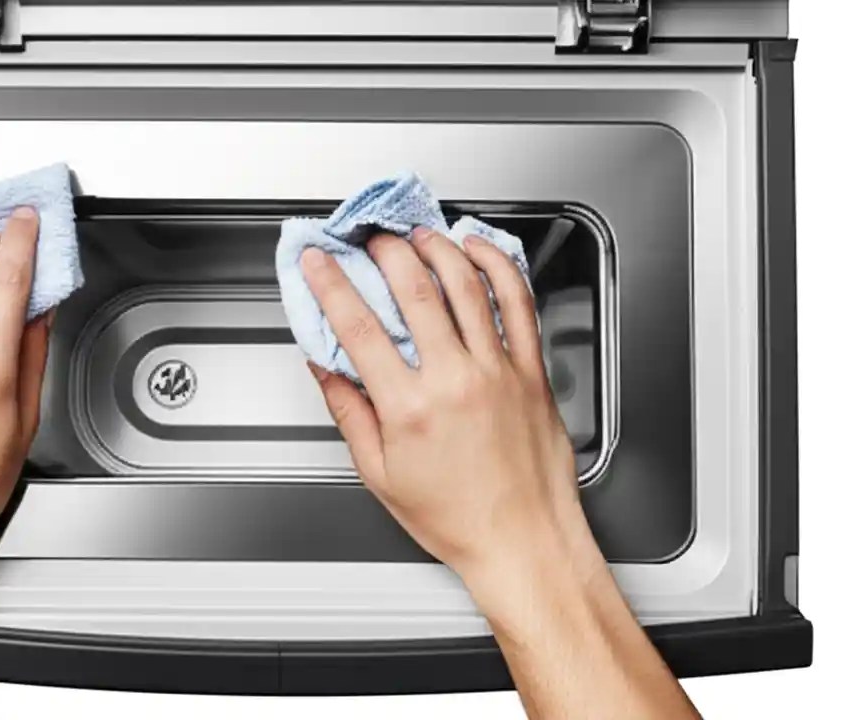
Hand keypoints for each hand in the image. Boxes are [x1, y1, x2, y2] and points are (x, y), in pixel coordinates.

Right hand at [301, 227, 591, 590]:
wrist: (525, 542)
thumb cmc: (458, 519)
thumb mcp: (380, 475)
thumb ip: (350, 413)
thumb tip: (326, 369)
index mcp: (409, 408)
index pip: (359, 326)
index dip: (331, 284)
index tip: (318, 262)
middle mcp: (455, 380)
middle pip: (413, 289)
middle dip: (385, 251)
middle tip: (370, 239)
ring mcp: (498, 371)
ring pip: (466, 285)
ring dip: (437, 248)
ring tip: (418, 235)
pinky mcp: (532, 371)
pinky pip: (518, 304)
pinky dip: (498, 267)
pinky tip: (480, 251)